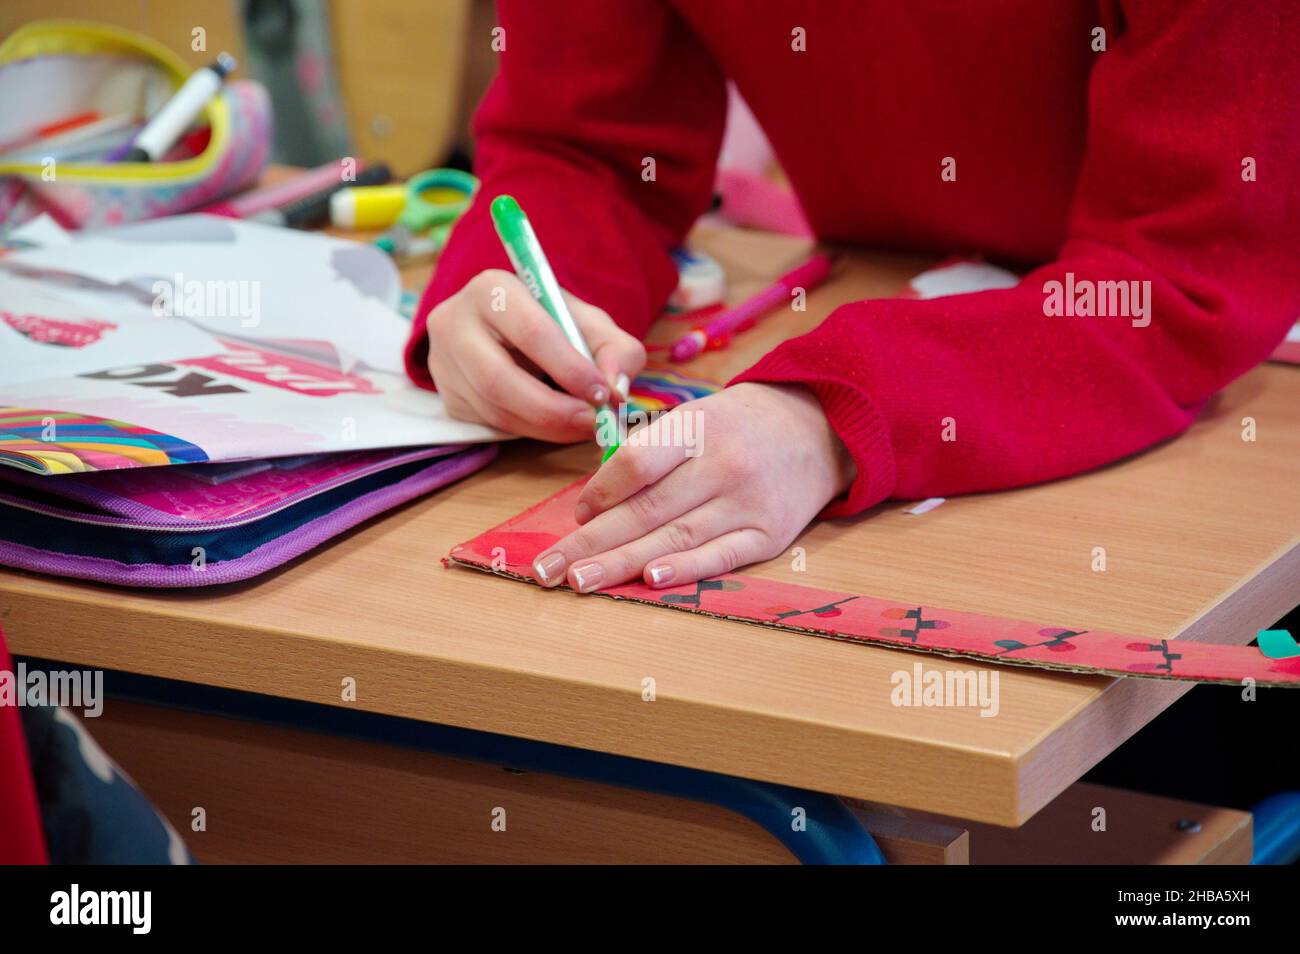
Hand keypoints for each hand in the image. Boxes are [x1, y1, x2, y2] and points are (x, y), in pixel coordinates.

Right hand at [426, 269, 646, 440]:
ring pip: (494, 408)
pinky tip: (554, 424)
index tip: (603, 394)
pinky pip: (489, 423)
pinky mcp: (447, 395)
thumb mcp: (590, 324)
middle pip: (499, 379)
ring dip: (545, 427)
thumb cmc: (554, 323)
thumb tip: (617, 390)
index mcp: (493, 289)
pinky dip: (529, 431)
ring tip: (581, 425)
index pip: (531, 332)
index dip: (570, 369)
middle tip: (592, 422)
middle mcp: (455, 322)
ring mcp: (444, 362)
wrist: (508, 330)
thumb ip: (617, 350)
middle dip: (553, 409)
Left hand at [531, 382, 855, 591]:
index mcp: (697, 428)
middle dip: (590, 543)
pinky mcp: (769, 534)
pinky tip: (652, 581)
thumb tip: (595, 504)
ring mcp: (747, 502)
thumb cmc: (741, 425)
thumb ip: (651, 454)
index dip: (599, 493)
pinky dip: (686, 571)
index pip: (636, 464)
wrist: (822, 427)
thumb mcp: (698, 417)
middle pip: (645, 510)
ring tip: (580, 582)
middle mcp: (721, 466)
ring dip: (622, 564)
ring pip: (674, 538)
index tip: (576, 517)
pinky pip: (721, 556)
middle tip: (547, 570)